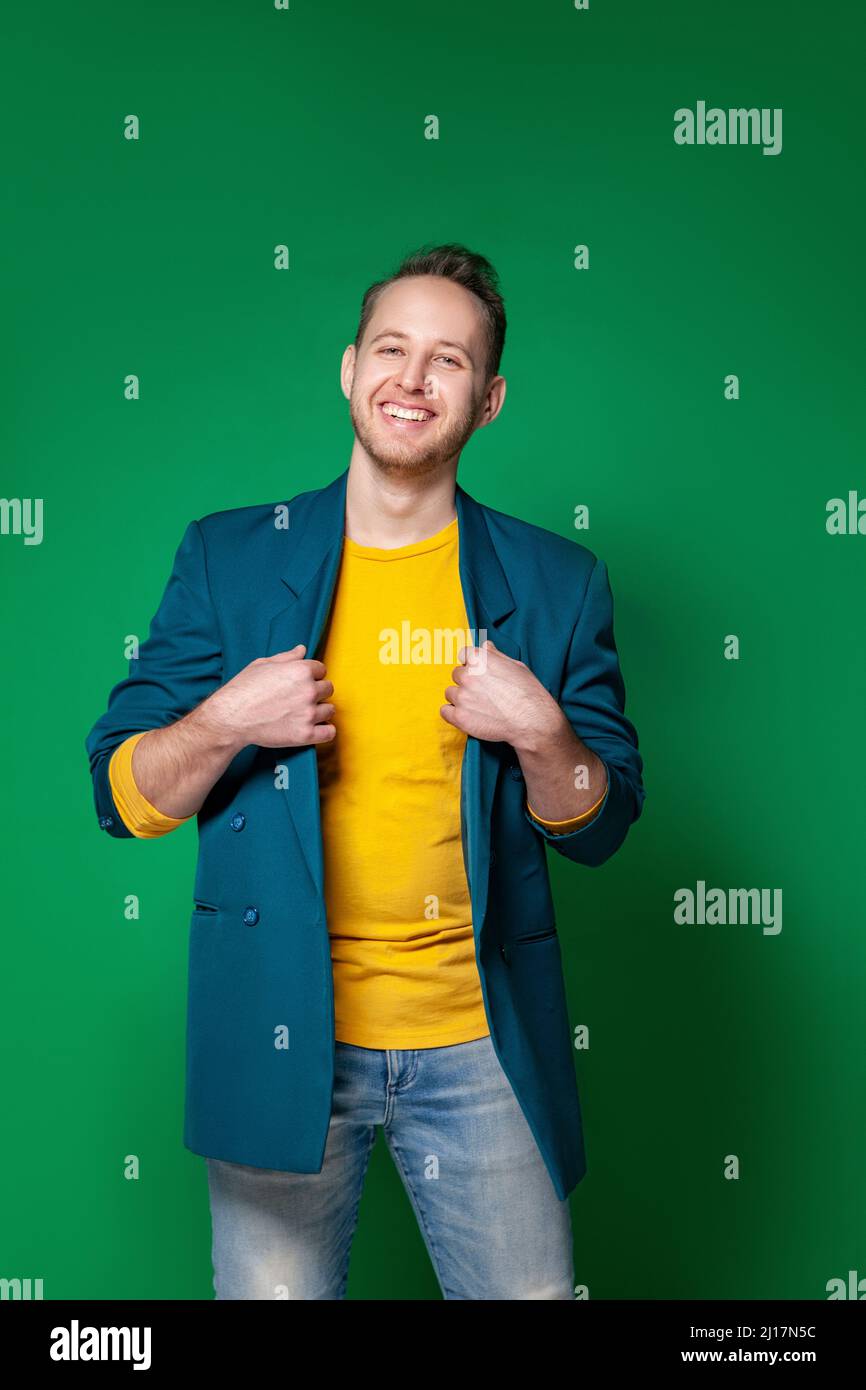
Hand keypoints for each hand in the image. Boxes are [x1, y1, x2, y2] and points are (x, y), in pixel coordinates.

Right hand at [201, 645, 335, 749]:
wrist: (231, 718)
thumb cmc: (243, 690)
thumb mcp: (262, 665)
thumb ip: (286, 657)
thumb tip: (302, 649)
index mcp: (300, 670)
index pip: (321, 669)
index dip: (311, 675)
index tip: (301, 683)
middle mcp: (308, 690)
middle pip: (327, 689)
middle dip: (316, 692)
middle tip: (300, 699)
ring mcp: (308, 713)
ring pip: (329, 710)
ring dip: (320, 711)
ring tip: (303, 714)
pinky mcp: (305, 734)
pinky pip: (329, 732)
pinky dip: (325, 731)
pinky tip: (315, 728)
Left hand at [439, 640, 563, 747]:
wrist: (532, 721)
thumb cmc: (528, 692)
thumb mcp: (516, 666)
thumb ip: (496, 656)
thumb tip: (486, 646)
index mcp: (480, 659)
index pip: (464, 654)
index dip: (472, 664)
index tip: (479, 673)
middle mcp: (467, 675)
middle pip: (456, 674)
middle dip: (466, 681)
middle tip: (482, 692)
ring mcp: (462, 696)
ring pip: (450, 693)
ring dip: (460, 698)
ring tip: (477, 706)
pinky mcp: (459, 716)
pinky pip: (445, 711)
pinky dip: (452, 714)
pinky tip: (467, 715)